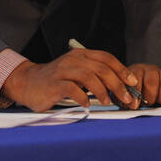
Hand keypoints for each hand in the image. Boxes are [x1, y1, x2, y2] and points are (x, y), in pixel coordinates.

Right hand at [1, 48, 140, 110]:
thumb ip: (94, 76)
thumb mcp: (77, 73)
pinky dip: (83, 97)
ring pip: (89, 76)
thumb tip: (120, 88)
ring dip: (102, 90)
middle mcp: (73, 60)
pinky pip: (72, 89)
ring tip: (107, 102)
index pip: (106, 58)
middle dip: (117, 84)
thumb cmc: (56, 81)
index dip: (122, 70)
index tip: (133, 83)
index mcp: (81, 55)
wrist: (28, 83)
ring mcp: (62, 71)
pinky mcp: (54, 84)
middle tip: (126, 98)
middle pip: (101, 68)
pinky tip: (87, 104)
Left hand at [127, 64, 160, 105]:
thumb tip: (133, 104)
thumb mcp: (126, 95)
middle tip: (148, 104)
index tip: (136, 105)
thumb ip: (126, 100)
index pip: (136, 76)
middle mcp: (150, 70)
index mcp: (135, 71)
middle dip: (150, 97)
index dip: (137, 91)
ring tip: (158, 103)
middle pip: (152, 81)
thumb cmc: (134, 94)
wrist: (146, 88)